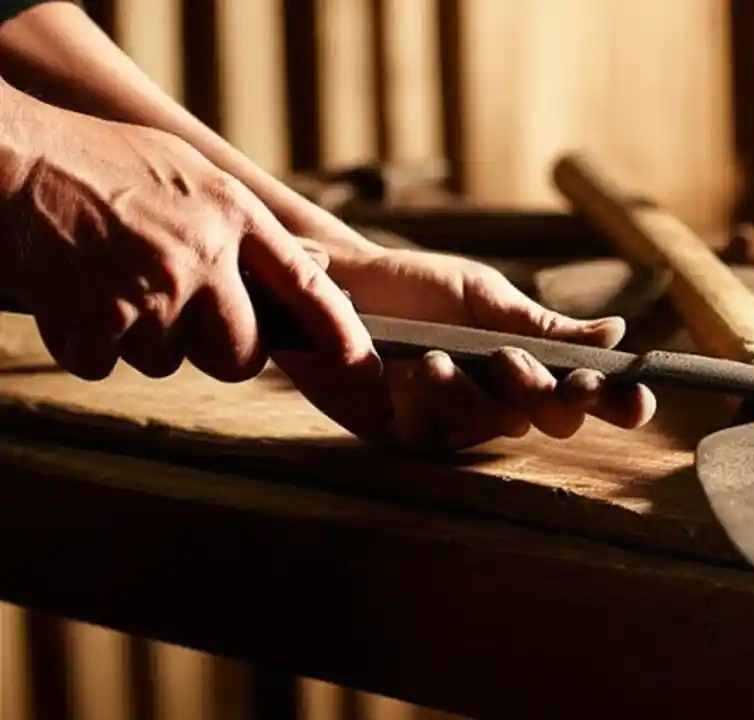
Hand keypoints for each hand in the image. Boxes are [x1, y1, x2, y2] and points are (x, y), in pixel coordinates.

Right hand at [0, 89, 377, 385]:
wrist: (6, 158)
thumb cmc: (93, 161)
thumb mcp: (187, 172)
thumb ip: (237, 225)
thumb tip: (295, 269)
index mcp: (231, 216)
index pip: (306, 287)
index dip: (340, 334)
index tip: (363, 367)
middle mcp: (203, 257)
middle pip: (240, 354)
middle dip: (214, 350)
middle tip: (176, 313)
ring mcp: (153, 292)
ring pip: (167, 361)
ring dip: (137, 338)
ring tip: (106, 278)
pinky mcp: (100, 321)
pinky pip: (107, 364)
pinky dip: (85, 343)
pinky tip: (72, 296)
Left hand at [269, 234, 657, 452]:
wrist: (336, 281)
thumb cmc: (416, 286)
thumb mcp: (485, 297)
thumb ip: (545, 324)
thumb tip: (617, 332)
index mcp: (531, 367)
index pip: (586, 394)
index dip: (615, 401)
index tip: (636, 397)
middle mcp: (501, 403)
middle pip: (552, 420)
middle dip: (546, 394)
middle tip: (522, 365)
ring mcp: (456, 423)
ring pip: (494, 427)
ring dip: (476, 394)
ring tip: (444, 358)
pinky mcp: (406, 435)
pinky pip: (435, 432)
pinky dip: (429, 399)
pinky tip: (416, 369)